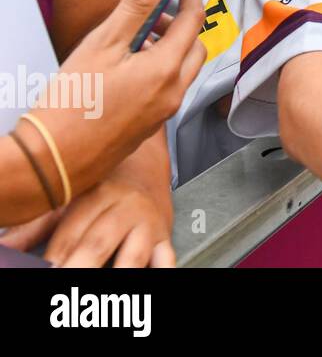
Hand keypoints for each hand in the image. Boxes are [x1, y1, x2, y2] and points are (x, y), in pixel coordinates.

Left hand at [0, 174, 174, 266]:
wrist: (147, 169)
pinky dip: (161, 271)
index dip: (53, 260)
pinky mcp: (164, 239)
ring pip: (133, 255)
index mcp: (95, 196)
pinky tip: (149, 278)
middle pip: (98, 244)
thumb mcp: (66, 203)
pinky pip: (166, 259)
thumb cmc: (101, 192)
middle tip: (66, 278)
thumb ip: (33, 230)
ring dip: (118, 275)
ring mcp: (147, 225)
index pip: (69, 236)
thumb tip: (5, 250)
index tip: (43, 271)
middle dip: (79, 268)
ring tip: (103, 292)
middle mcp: (124, 208)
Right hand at [31, 0, 206, 196]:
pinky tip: (130, 64)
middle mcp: (173, 93)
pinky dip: (161, 68)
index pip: (194, 21)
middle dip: (184, 22)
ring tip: (138, 34)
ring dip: (171, 46)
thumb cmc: (72, 103)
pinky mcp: (150, 125)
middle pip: (195, 47)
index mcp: (167, 69)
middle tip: (159, 8)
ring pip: (183, 69)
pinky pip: (168, 88)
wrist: (52, 159)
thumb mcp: (103, 44)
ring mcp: (163, 112)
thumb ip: (136, 5)